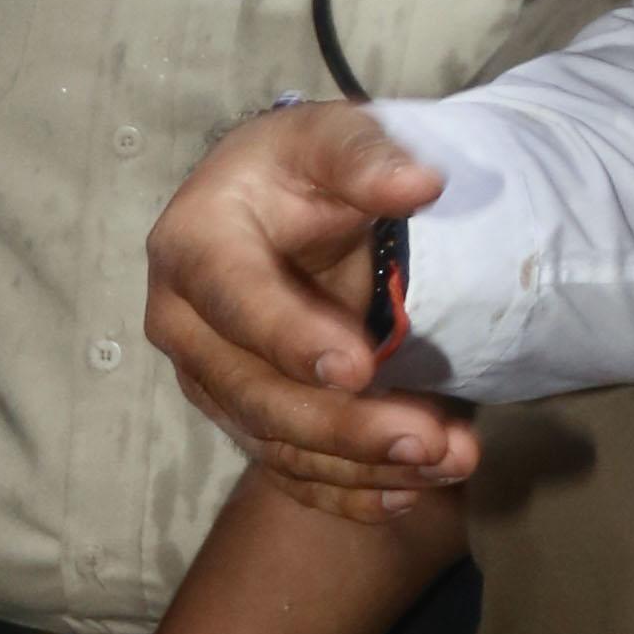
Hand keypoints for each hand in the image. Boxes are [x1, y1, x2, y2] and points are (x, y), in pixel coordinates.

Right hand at [141, 104, 478, 513]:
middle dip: (342, 424)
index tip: (361, 367)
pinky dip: (345, 492)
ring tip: (450, 459)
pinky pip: (286, 472)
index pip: (233, 298)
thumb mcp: (330, 139)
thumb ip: (366, 156)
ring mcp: (209, 379)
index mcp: (192, 244)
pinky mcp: (241, 418)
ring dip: (361, 464)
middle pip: (252, 392)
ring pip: (274, 442)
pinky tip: (407, 494)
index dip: (290, 337)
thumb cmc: (301, 168)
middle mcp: (184, 322)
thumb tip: (417, 183)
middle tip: (428, 437)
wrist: (280, 207)